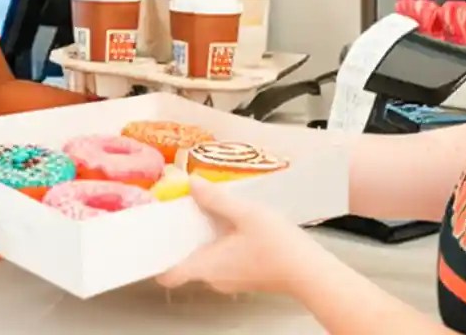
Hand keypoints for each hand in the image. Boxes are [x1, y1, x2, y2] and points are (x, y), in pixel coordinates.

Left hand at [157, 177, 327, 295]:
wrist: (311, 271)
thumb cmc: (280, 247)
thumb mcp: (246, 213)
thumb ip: (216, 199)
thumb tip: (192, 184)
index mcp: (207, 266)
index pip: (168, 274)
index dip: (157, 256)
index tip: (154, 236)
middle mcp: (215, 278)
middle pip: (186, 260)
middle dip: (183, 235)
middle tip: (183, 210)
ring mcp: (230, 280)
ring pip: (205, 259)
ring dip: (203, 237)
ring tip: (209, 211)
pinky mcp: (244, 276)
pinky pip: (222, 259)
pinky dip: (220, 242)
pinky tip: (232, 223)